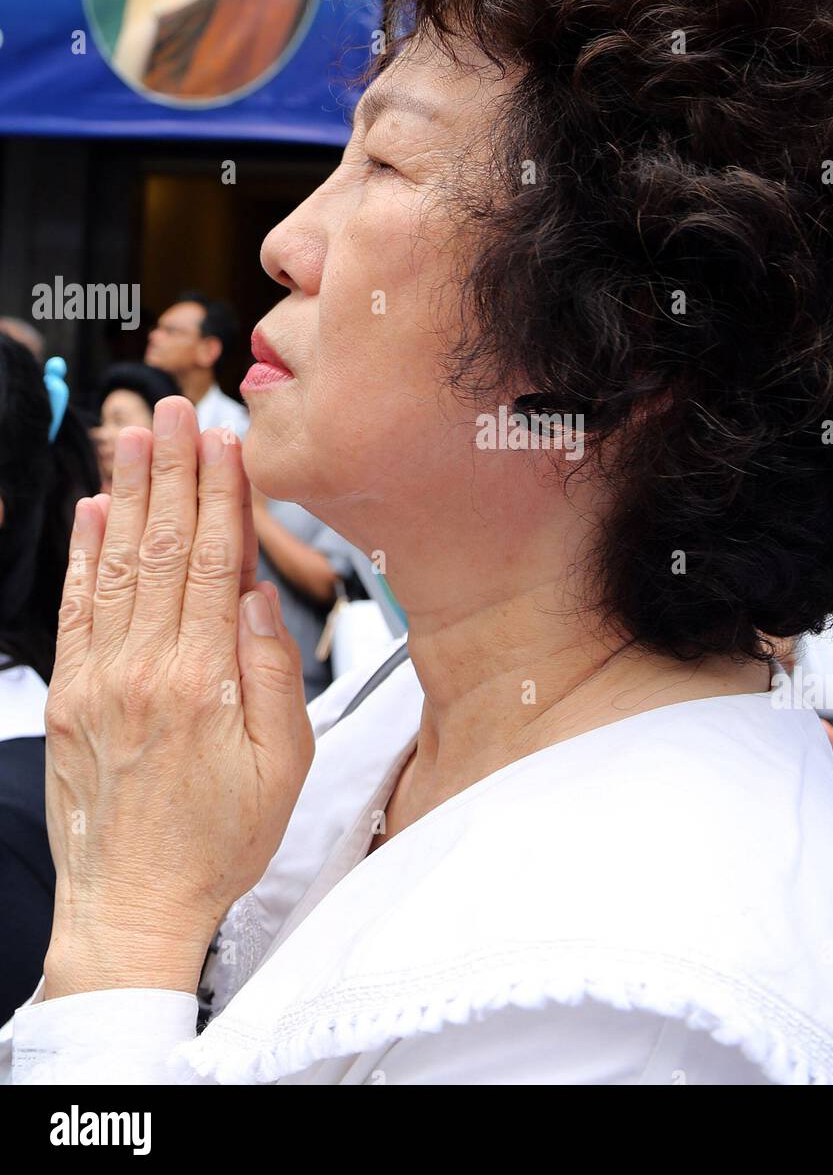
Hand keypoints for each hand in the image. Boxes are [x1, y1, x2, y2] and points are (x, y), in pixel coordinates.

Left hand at [43, 396, 313, 997]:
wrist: (133, 904)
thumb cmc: (219, 839)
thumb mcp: (284, 765)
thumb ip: (273, 674)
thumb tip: (256, 596)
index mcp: (205, 679)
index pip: (216, 561)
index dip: (222, 494)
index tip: (224, 441)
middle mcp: (145, 668)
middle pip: (163, 547)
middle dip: (173, 470)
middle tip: (175, 410)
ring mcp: (98, 679)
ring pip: (118, 566)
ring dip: (130, 493)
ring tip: (138, 436)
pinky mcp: (67, 697)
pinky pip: (76, 609)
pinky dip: (84, 555)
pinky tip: (94, 511)